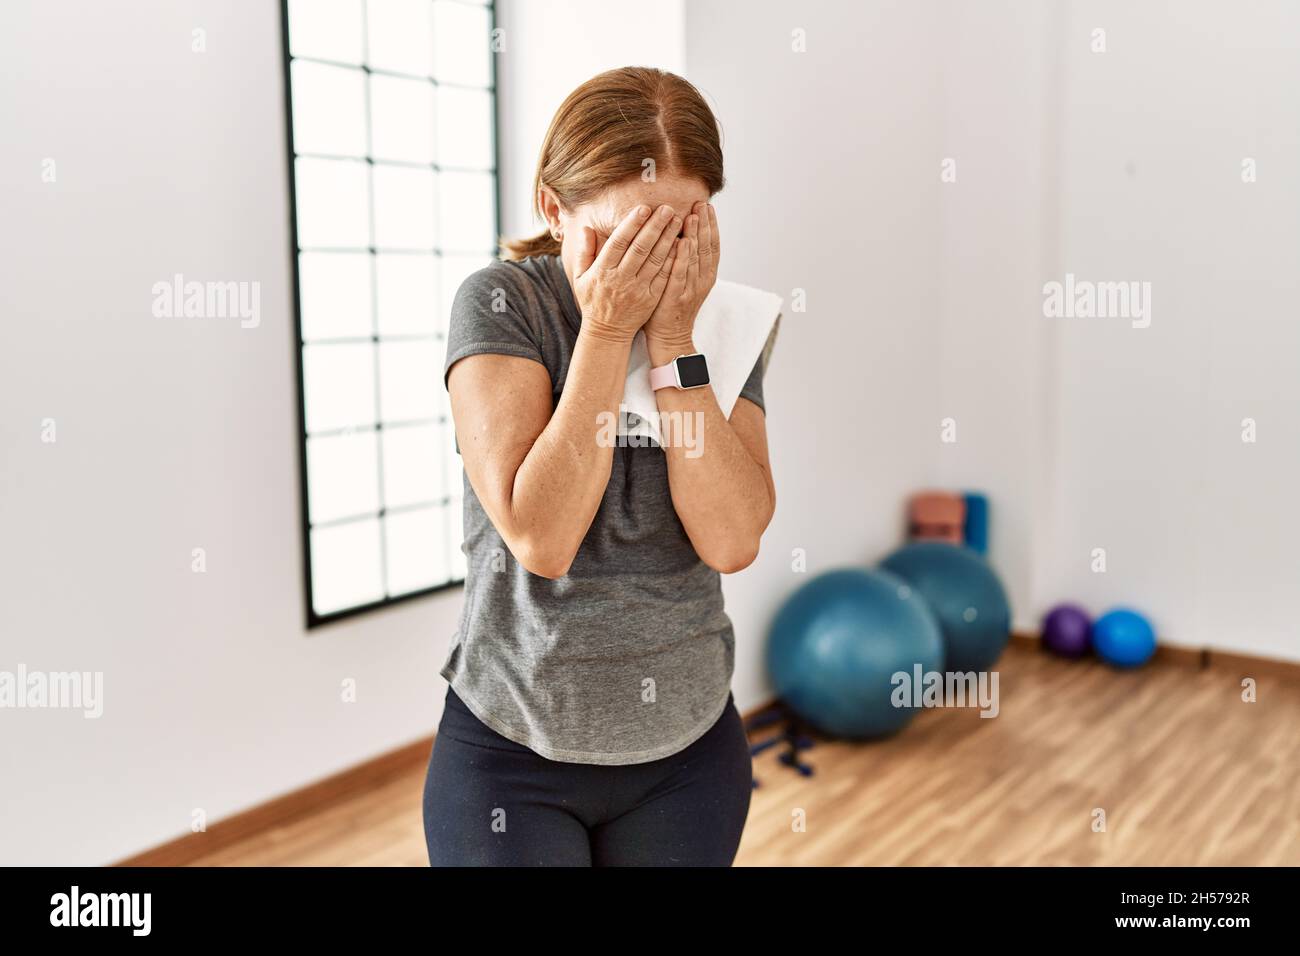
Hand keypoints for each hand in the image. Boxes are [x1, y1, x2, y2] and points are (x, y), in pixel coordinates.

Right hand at [572, 203, 682, 343]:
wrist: (607, 331)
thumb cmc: (594, 300)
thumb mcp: (581, 277)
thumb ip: (585, 252)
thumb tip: (586, 228)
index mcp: (603, 270)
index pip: (619, 242)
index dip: (632, 224)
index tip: (643, 208)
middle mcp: (621, 279)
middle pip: (640, 248)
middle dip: (655, 227)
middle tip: (667, 208)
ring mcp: (638, 289)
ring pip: (655, 260)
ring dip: (667, 239)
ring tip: (677, 220)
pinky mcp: (651, 298)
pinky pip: (664, 276)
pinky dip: (673, 260)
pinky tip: (682, 245)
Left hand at [644, 201, 718, 359]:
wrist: (669, 337)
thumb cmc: (671, 306)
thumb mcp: (684, 280)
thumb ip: (686, 259)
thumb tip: (685, 234)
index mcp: (705, 275)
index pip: (712, 245)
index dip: (712, 225)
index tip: (707, 206)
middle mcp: (702, 280)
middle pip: (707, 247)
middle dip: (705, 224)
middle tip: (701, 202)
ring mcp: (690, 289)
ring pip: (696, 258)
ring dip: (696, 236)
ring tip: (694, 215)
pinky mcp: (676, 297)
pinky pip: (680, 275)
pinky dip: (683, 258)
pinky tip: (683, 242)